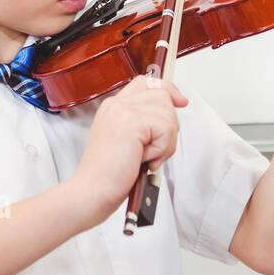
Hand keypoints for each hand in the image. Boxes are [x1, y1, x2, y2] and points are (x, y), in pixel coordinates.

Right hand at [71, 73, 188, 227]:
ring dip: (165, 142)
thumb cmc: (110, 175)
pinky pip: (165, 128)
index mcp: (114, 107)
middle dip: (168, 127)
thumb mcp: (128, 141)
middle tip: (153, 150)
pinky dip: (161, 149)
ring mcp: (123, 110)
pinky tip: (143, 159)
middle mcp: (117, 104)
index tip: (180, 101)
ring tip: (146, 157)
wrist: (92, 191)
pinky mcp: (132, 122)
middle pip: (163, 96)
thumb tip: (172, 112)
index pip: (146, 82)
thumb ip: (145, 123)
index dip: (167, 89)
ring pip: (167, 114)